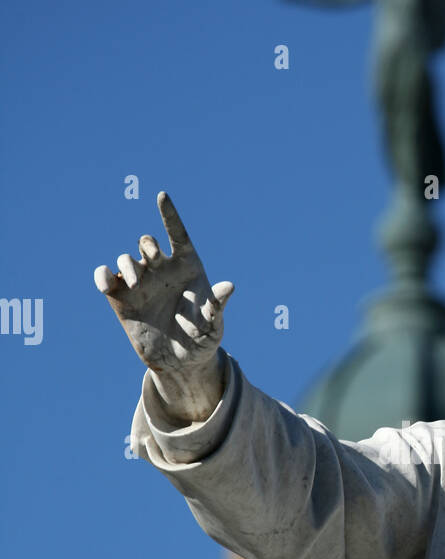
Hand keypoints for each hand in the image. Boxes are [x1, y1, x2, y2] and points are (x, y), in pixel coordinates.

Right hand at [95, 193, 233, 421]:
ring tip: (135, 282)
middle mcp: (161, 269)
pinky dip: (102, 275)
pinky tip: (105, 282)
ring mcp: (140, 282)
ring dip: (128, 264)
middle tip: (152, 259)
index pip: (177, 232)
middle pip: (147, 244)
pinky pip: (105, 277)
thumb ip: (218, 306)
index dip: (169, 214)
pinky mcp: (120, 298)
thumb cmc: (203, 340)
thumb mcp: (214, 326)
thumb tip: (229, 286)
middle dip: (148, 247)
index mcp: (187, 266)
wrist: (180, 363)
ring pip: (126, 258)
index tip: (162, 196)